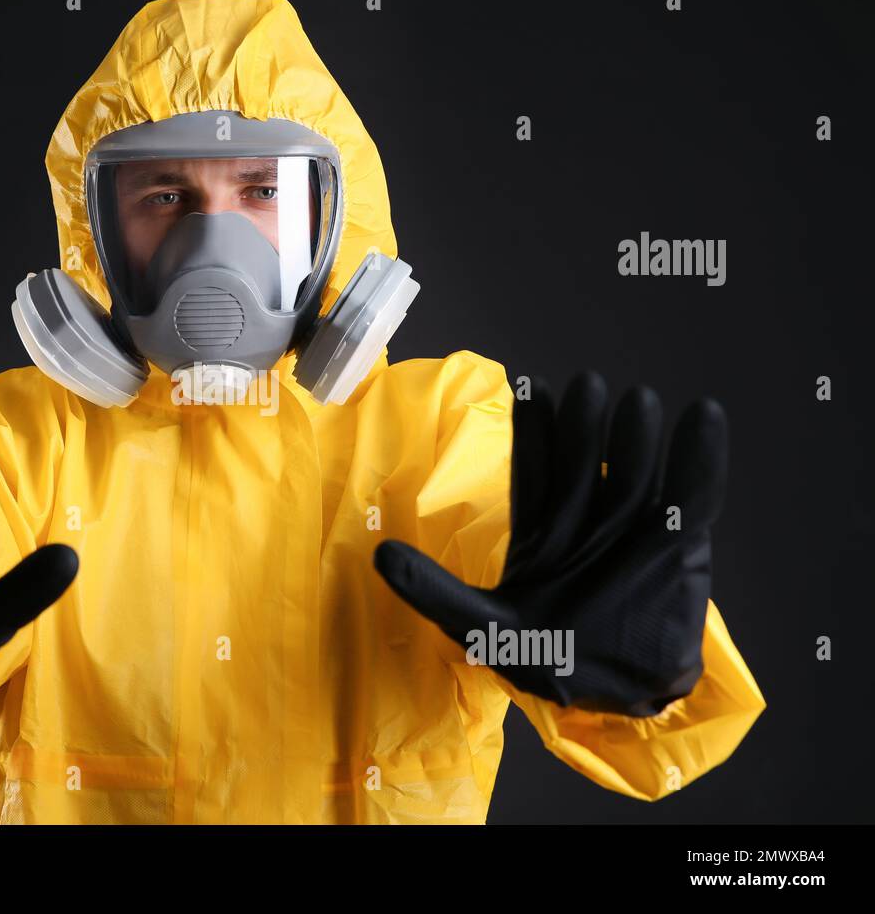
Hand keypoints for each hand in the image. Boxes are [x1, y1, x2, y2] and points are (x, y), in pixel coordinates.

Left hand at [375, 373, 727, 716]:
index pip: (535, 472)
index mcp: (539, 533)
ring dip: (633, 437)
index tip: (534, 389)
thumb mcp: (482, 627)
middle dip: (583, 425)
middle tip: (585, 384)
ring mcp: (631, 530)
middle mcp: (584, 521)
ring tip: (636, 398)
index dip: (536, 434)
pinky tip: (704, 414)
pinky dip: (699, 459)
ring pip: (631, 472)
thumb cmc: (551, 660)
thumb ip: (433, 591)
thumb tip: (379, 556)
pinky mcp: (678, 546)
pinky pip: (692, 496)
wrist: (621, 699)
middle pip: (583, 462)